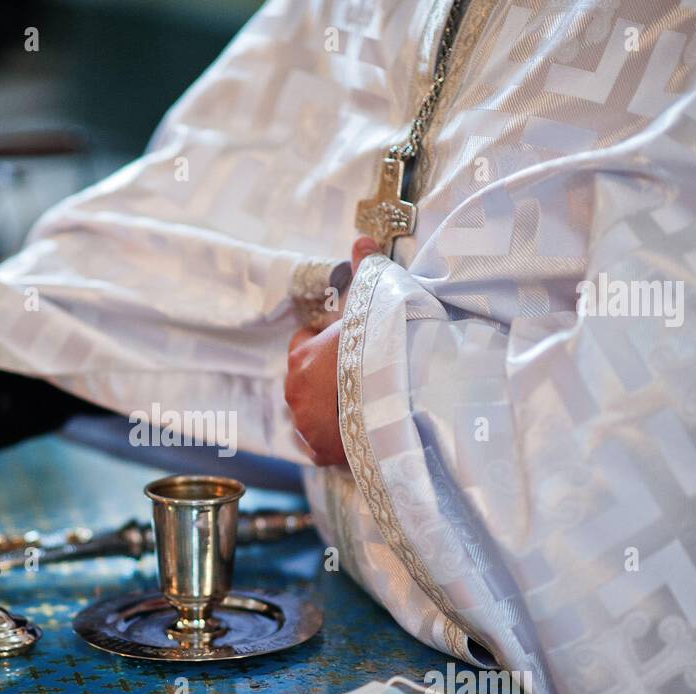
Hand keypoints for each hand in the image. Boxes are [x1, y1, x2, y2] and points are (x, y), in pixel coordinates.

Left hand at [284, 237, 379, 465]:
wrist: (401, 395)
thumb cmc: (385, 345)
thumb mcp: (375, 304)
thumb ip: (363, 273)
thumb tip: (361, 238)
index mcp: (301, 357)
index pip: (301, 345)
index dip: (324, 344)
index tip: (346, 346)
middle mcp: (294, 393)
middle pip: (304, 383)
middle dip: (325, 380)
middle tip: (358, 379)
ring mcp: (306, 426)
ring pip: (310, 415)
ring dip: (329, 411)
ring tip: (361, 408)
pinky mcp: (321, 452)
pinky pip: (320, 446)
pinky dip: (335, 441)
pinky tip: (356, 433)